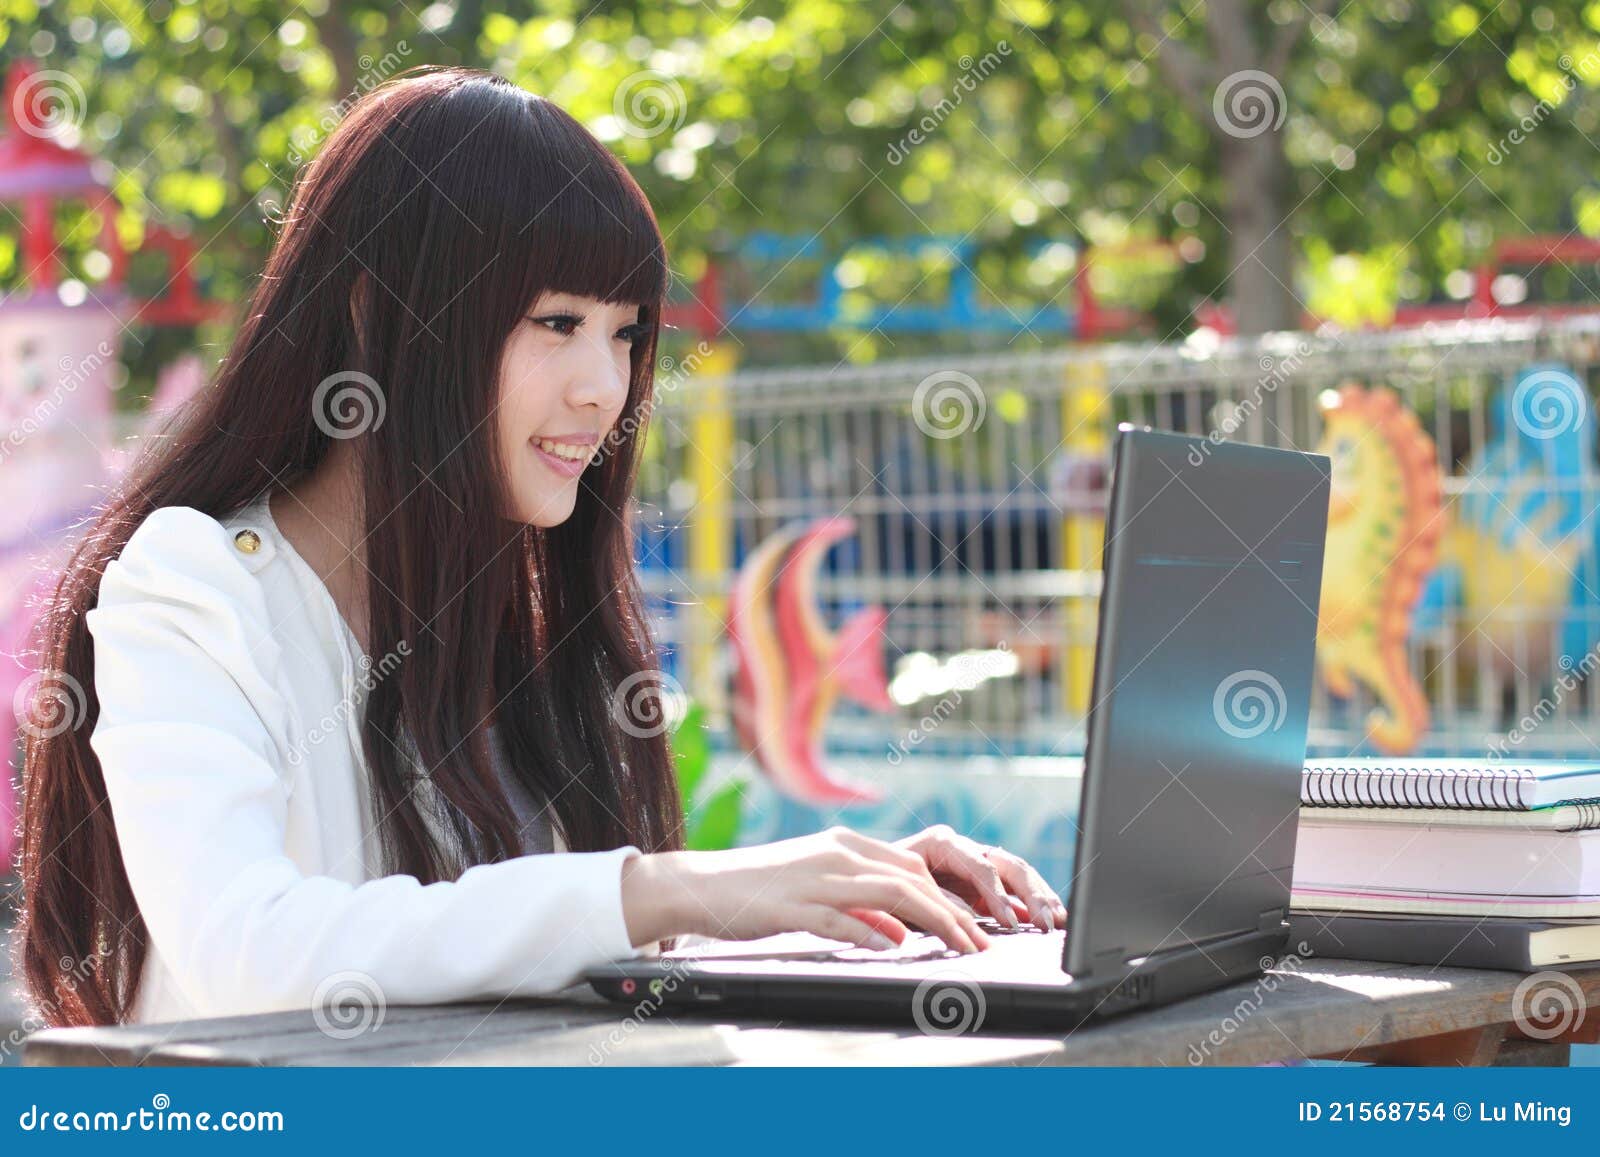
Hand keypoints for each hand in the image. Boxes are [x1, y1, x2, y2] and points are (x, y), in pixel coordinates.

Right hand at [619, 826, 992, 953]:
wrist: (704, 884)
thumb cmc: (760, 890)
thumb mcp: (817, 889)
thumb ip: (858, 906)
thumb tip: (898, 931)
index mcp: (844, 845)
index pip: (912, 865)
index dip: (948, 895)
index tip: (972, 924)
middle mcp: (836, 855)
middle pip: (911, 878)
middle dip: (953, 911)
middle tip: (979, 941)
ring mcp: (814, 879)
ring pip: (888, 893)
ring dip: (931, 921)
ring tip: (958, 947)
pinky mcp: (791, 906)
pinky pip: (839, 918)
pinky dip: (871, 932)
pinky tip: (894, 948)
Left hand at [893, 824, 1066, 931]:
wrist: (869, 878)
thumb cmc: (880, 882)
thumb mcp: (899, 889)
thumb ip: (931, 900)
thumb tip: (960, 919)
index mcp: (942, 842)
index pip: (979, 865)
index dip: (996, 893)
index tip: (1007, 919)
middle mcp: (964, 848)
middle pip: (1008, 865)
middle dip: (1031, 894)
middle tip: (1046, 922)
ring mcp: (977, 864)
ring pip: (1018, 875)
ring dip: (1040, 898)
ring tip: (1058, 921)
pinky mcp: (984, 884)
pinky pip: (1016, 890)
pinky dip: (1034, 904)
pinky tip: (1052, 920)